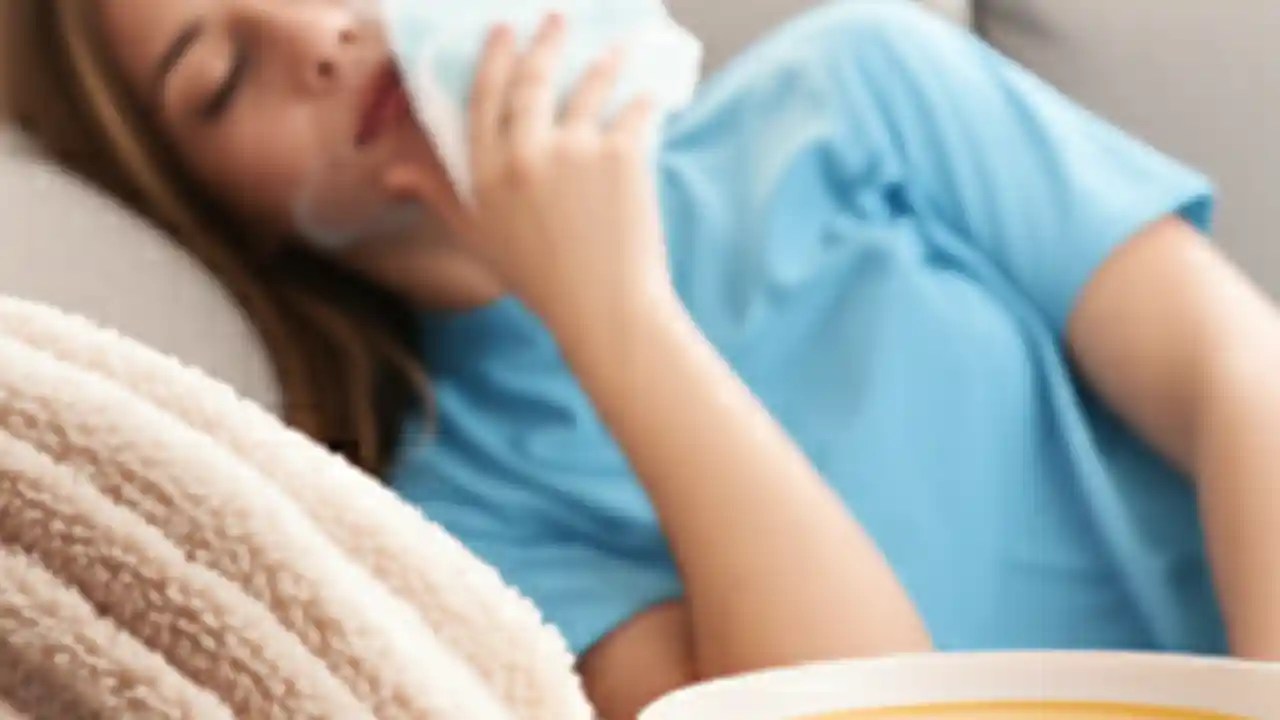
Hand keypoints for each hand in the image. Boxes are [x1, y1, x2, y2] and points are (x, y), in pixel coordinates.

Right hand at [463, 15, 676, 344]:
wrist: (605, 308)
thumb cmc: (540, 280)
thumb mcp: (479, 239)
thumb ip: (440, 198)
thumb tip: (393, 174)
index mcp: (487, 174)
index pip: (484, 99)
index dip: (494, 59)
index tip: (503, 30)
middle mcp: (525, 155)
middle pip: (533, 81)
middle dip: (546, 42)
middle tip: (558, 20)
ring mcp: (575, 151)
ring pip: (590, 87)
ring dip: (603, 63)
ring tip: (615, 50)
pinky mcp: (621, 155)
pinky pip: (634, 112)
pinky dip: (644, 100)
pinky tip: (649, 92)